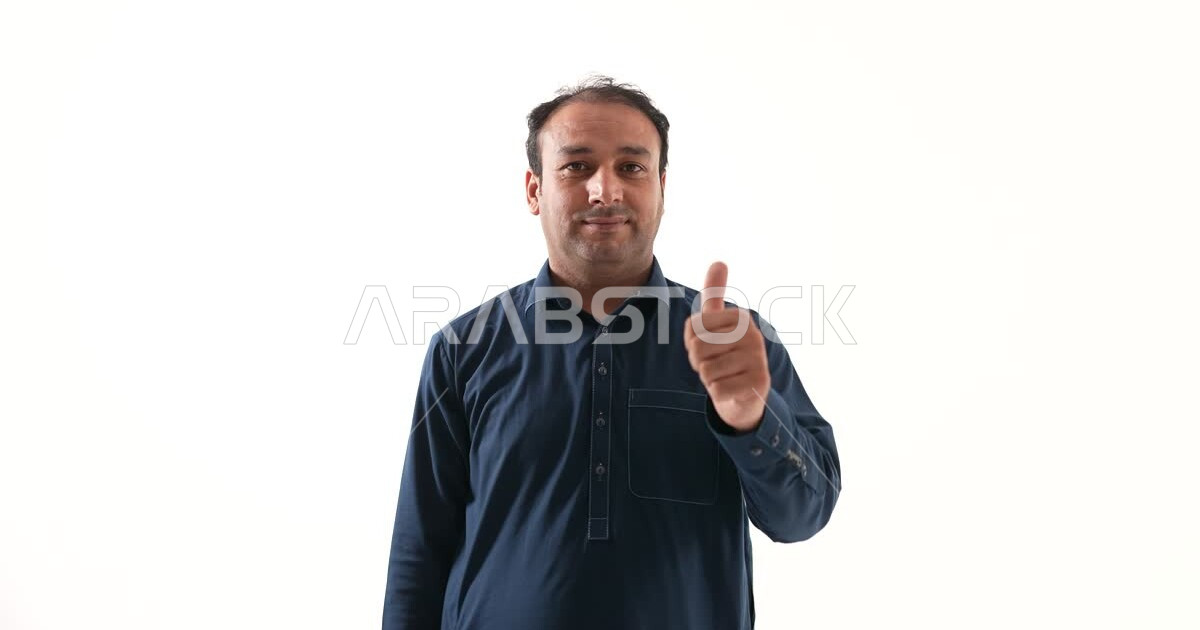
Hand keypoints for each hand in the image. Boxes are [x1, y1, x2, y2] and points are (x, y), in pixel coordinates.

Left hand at [683, 261, 770, 432]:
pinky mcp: (759, 383)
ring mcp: (758, 359)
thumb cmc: (726, 355)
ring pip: (706, 370)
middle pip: (697, 348)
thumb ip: (714, 295)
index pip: (693, 327)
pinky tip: (731, 390)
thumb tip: (719, 261)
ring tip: (724, 376)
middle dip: (699, 362)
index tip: (709, 348)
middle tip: (715, 365)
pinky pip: (717, 388)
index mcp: (741, 318)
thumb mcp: (717, 324)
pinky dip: (718, 393)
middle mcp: (753, 335)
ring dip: (709, 379)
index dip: (692, 343)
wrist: (746, 395)